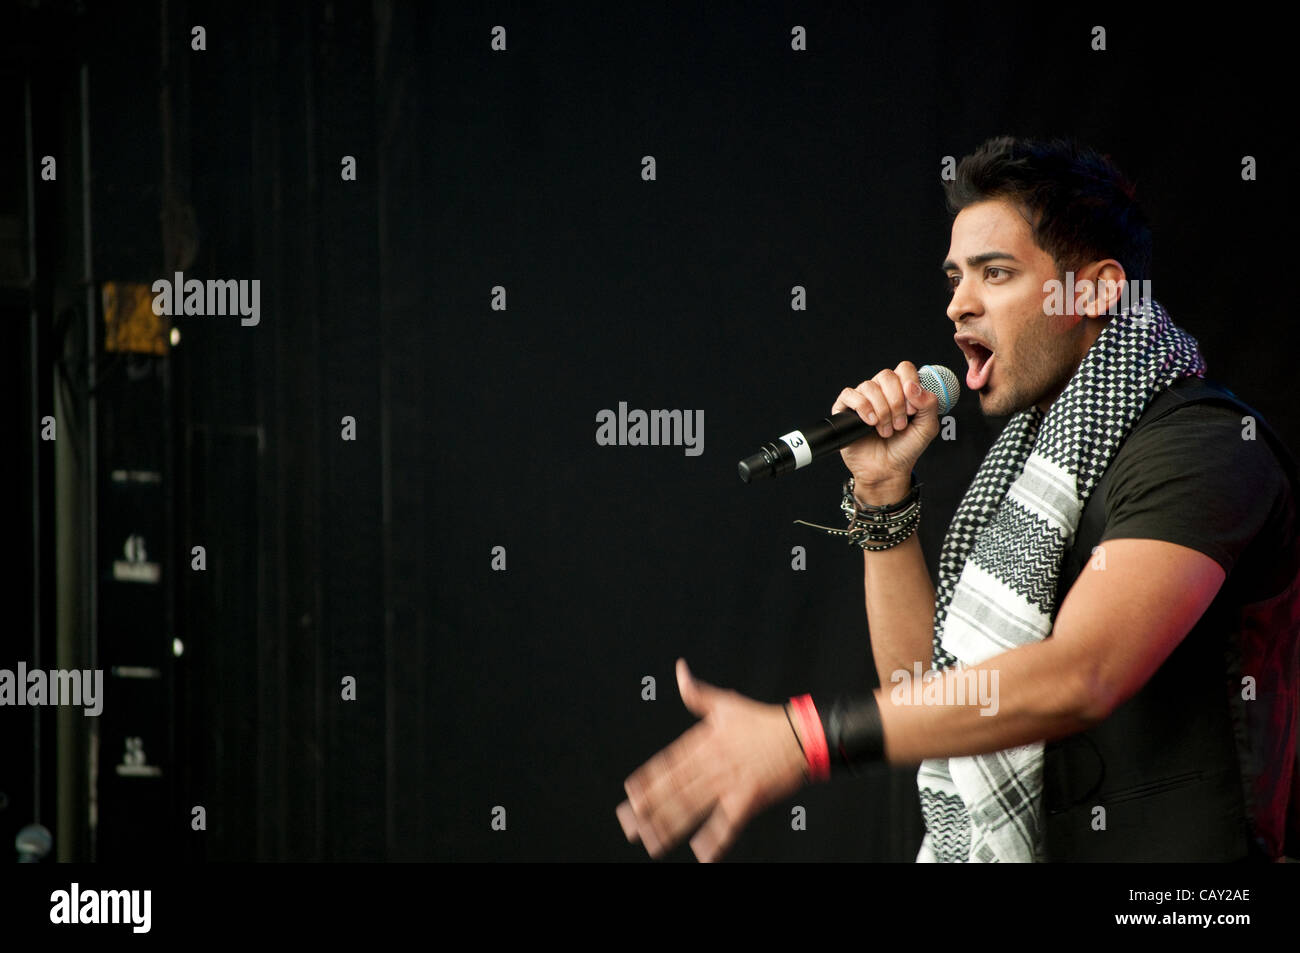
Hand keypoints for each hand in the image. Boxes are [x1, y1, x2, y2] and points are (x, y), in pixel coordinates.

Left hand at [615, 659, 808, 861]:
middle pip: (675, 790)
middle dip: (650, 809)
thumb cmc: (761, 720)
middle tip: (630, 825)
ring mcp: (730, 782)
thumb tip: (680, 671)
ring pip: (694, 808)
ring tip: (652, 842)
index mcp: (704, 741)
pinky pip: (728, 823)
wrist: (800, 735)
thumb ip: (697, 693)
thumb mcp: (725, 703)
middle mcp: (712, 763)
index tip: (630, 793)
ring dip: (671, 827)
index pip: (669, 763)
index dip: (648, 779)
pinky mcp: (749, 798)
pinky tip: (701, 853)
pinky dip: (715, 839)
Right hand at [832, 361, 941, 499]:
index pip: (904, 369)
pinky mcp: (845, 409)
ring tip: (886, 430)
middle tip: (900, 424)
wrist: (886, 470)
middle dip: (896, 402)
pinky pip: (850, 395)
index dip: (909, 385)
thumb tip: (912, 386)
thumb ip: (929, 404)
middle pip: (886, 375)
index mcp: (902, 390)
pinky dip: (862, 407)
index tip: (913, 409)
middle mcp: (882, 391)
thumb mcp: (927, 428)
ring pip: (869, 386)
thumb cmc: (905, 449)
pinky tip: (870, 423)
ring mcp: (863, 399)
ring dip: (882, 411)